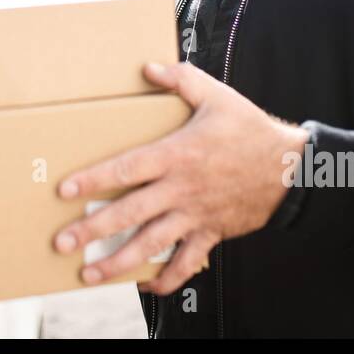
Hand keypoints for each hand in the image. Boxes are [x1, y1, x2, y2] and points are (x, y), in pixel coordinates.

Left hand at [52, 61, 308, 296]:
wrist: (291, 167)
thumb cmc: (250, 129)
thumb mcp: (217, 96)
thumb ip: (181, 80)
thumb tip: (148, 68)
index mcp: (177, 154)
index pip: (127, 168)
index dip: (94, 179)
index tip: (65, 190)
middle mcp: (181, 189)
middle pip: (130, 213)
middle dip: (93, 229)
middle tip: (62, 243)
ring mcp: (195, 215)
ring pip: (151, 244)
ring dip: (118, 262)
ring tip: (89, 274)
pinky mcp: (210, 232)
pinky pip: (186, 263)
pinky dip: (166, 279)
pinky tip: (144, 286)